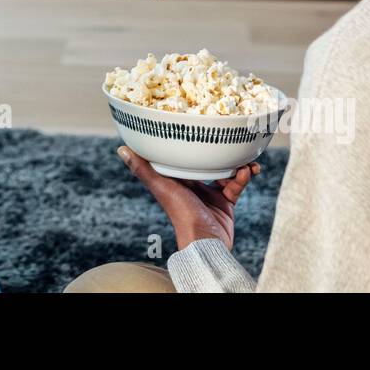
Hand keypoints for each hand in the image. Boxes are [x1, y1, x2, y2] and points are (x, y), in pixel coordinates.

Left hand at [119, 146, 260, 251]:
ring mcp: (209, 193)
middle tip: (230, 140)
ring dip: (236, 164)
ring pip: (225, 170)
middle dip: (219, 151)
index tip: (200, 125)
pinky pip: (236, 185)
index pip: (181, 154)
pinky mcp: (225, 202)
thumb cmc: (181, 216)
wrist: (207, 244)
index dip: (191, 141)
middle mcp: (191, 185)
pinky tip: (249, 172)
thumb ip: (143, 169)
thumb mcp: (163, 188)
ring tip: (246, 160)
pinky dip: (243, 177)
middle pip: (206, 161)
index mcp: (175, 179)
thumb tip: (121, 148)